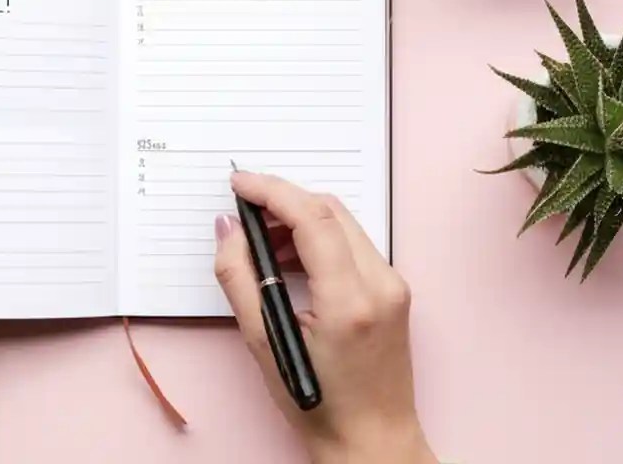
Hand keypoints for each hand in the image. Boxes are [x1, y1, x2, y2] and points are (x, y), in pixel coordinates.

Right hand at [214, 173, 434, 463]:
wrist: (371, 440)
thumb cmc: (319, 405)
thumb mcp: (264, 343)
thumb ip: (240, 278)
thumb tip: (228, 230)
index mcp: (350, 301)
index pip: (313, 218)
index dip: (271, 191)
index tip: (240, 184)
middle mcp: (382, 285)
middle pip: (330, 210)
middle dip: (283, 200)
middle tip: (244, 212)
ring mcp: (394, 286)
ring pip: (343, 223)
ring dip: (300, 219)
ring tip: (262, 243)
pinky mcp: (395, 290)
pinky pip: (354, 244)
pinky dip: (319, 239)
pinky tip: (291, 259)